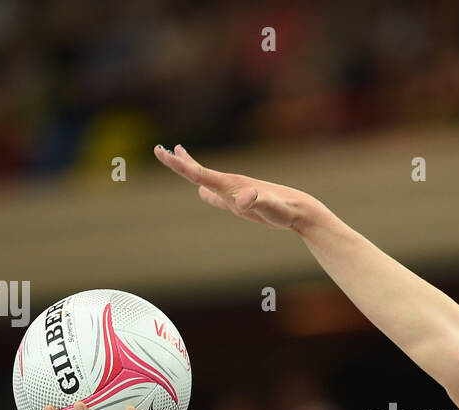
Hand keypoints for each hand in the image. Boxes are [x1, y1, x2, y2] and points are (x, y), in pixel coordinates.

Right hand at [153, 143, 323, 232]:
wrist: (300, 210)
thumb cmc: (285, 210)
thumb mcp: (271, 208)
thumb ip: (258, 201)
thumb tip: (244, 198)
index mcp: (231, 185)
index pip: (199, 173)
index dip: (179, 164)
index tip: (161, 151)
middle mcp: (231, 185)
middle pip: (199, 172)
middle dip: (178, 162)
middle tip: (158, 149)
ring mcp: (235, 192)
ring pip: (207, 179)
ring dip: (190, 168)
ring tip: (177, 155)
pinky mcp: (242, 201)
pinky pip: (217, 193)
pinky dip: (205, 189)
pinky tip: (201, 191)